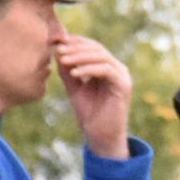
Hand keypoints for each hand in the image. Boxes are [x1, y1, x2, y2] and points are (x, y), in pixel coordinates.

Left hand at [55, 34, 131, 159]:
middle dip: (75, 47)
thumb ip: (68, 72)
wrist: (101, 137)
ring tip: (63, 59)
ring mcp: (122, 76)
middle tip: (58, 49)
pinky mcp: (123, 85)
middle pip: (97, 48)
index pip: (91, 47)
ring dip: (80, 56)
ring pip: (102, 56)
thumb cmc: (89, 114)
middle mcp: (116, 68)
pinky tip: (74, 73)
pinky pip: (106, 70)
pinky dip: (89, 69)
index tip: (55, 43)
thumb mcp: (74, 89)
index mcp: (106, 67)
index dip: (74, 42)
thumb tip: (58, 52)